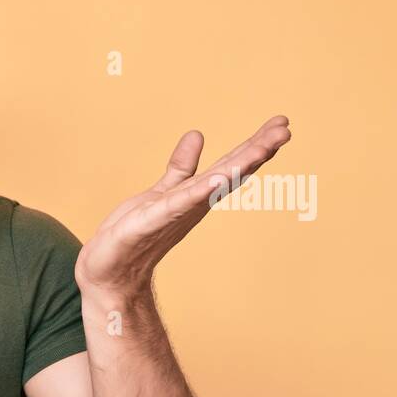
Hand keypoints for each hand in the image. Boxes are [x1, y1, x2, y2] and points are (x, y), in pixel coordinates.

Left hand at [76, 115, 291, 296]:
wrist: (111, 271)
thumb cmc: (135, 234)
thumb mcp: (162, 191)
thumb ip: (181, 165)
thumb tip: (197, 134)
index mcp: (196, 194)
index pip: (230, 165)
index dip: (255, 145)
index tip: (281, 124)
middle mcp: (192, 204)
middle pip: (230, 172)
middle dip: (258, 151)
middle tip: (285, 129)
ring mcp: (175, 213)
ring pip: (212, 185)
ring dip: (238, 166)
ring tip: (264, 146)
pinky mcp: (152, 221)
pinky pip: (178, 204)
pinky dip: (198, 192)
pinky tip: (217, 179)